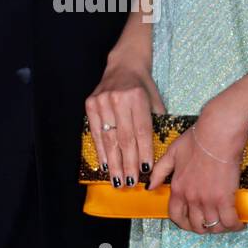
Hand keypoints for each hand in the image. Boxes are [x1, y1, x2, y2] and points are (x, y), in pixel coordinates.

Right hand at [85, 61, 165, 186]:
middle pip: (124, 138)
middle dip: (128, 163)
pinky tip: (105, 166)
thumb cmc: (143, 86)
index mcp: (137, 97)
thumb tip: (157, 154)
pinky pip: (96, 133)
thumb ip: (156, 124)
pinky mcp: (90, 104)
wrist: (124, 64)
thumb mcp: (155, 100)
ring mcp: (101, 101)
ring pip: (109, 138)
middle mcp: (118, 98)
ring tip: (117, 180)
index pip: (141, 131)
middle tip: (130, 183)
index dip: (143, 152)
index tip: (145, 171)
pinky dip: (101, 151)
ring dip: (113, 162)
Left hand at [148, 111, 246, 234]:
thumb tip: (149, 186)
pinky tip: (240, 224)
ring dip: (221, 228)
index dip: (184, 224)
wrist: (218, 135)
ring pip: (213, 226)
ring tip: (228, 222)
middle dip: (204, 228)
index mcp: (178, 188)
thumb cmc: (197, 140)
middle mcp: (190, 198)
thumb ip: (159, 171)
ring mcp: (207, 200)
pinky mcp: (224, 199)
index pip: (176, 216)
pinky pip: (229, 221)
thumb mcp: (172, 153)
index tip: (193, 223)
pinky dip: (235, 226)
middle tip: (213, 223)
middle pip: (196, 225)